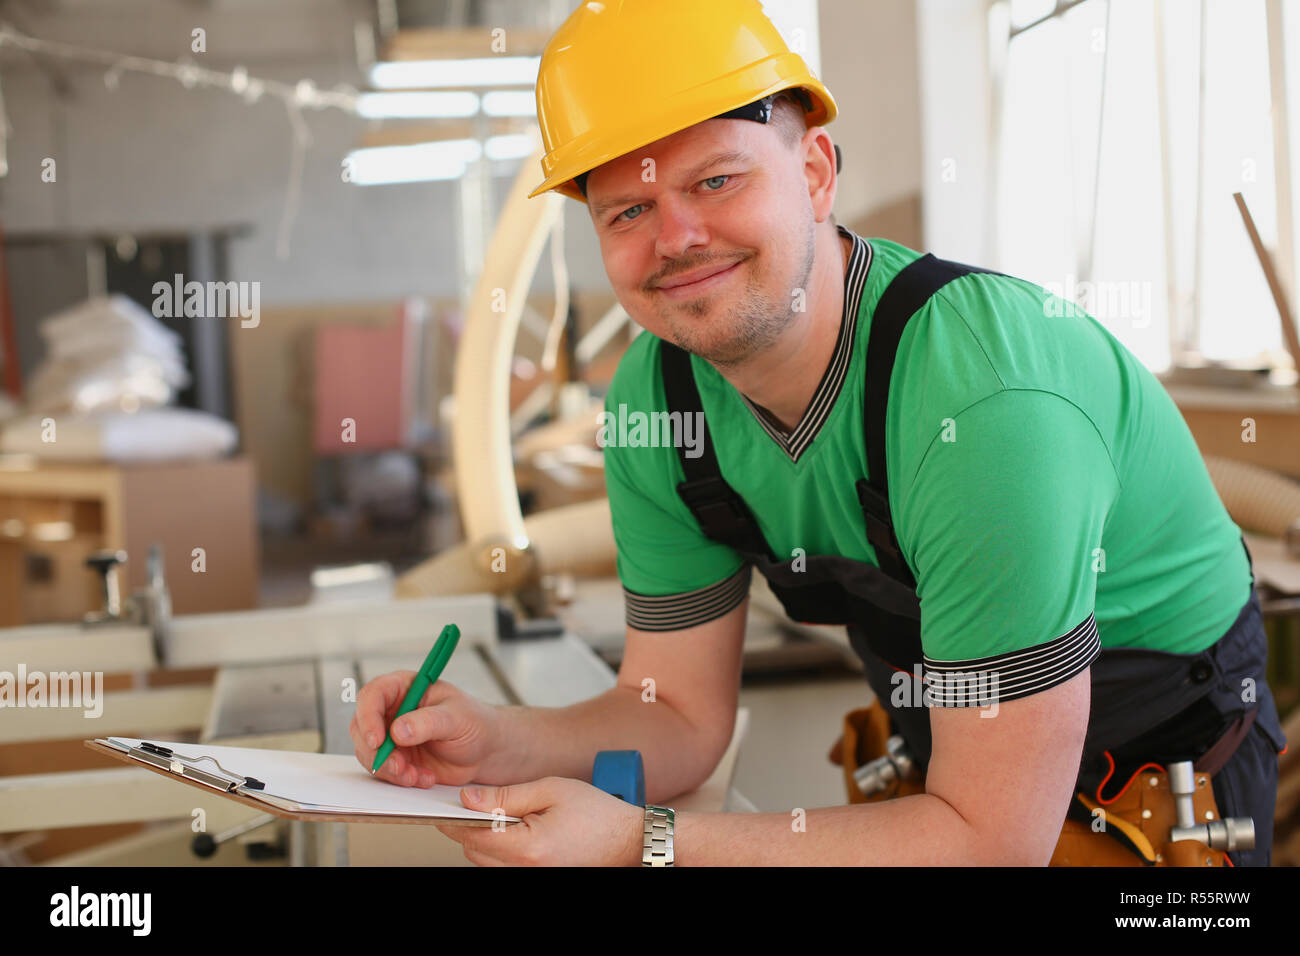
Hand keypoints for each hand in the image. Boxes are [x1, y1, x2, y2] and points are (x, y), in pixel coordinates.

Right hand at [349, 671, 502, 787]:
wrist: (485, 750)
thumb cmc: (474, 723)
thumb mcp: (456, 718)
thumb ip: (428, 722)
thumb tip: (398, 730)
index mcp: (405, 688)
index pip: (372, 695)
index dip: (368, 717)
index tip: (377, 740)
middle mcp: (393, 710)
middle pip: (361, 727)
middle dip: (376, 752)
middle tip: (398, 766)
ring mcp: (391, 736)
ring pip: (369, 753)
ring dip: (389, 769)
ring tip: (415, 775)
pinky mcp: (396, 758)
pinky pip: (384, 771)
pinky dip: (400, 779)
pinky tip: (424, 777)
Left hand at [435, 777, 644, 865]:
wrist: (629, 840)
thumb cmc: (599, 814)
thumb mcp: (551, 790)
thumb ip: (507, 795)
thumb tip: (470, 798)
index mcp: (528, 848)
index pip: (472, 835)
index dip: (453, 818)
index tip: (442, 805)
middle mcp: (526, 871)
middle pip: (474, 852)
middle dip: (468, 827)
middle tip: (472, 803)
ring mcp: (531, 878)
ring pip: (486, 862)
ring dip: (483, 839)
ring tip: (499, 814)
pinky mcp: (536, 878)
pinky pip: (504, 867)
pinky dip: (500, 850)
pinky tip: (513, 831)